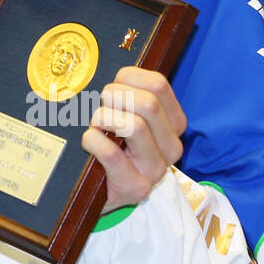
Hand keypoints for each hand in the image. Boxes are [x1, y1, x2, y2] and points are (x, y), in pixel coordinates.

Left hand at [82, 66, 186, 212]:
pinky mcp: (135, 187)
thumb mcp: (126, 113)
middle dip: (113, 98)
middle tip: (100, 109)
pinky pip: (110, 152)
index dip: (126, 80)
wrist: (98, 188)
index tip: (113, 91)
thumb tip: (117, 75)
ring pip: (133, 126)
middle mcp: (172, 147)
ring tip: (96, 128)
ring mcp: (155, 170)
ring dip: (103, 120)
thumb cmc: (111, 142)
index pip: (158, 84)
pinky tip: (90, 143)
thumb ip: (129, 91)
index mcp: (174, 123)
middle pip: (148, 103)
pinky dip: (92, 140)